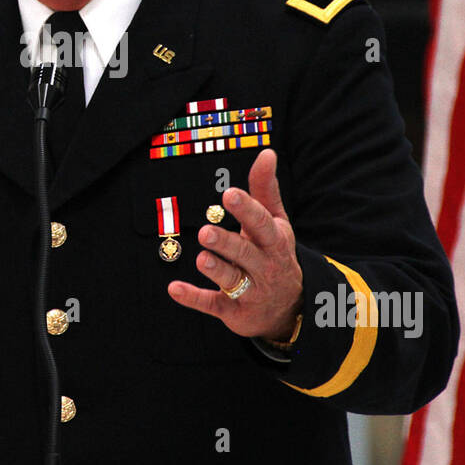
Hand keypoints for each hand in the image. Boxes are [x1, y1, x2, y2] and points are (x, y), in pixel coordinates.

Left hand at [167, 149, 303, 341]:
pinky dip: (193, 298)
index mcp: (274, 241)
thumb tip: (267, 152)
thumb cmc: (274, 253)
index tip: (229, 193)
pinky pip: (213, 304)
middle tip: (206, 231)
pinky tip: (174, 288)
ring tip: (201, 258)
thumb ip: (265, 189)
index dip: (246, 209)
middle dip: (227, 243)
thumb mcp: (276, 222)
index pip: (262, 224)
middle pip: (245, 253)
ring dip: (215, 270)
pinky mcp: (234, 312)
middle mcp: (265, 266)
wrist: (289, 308)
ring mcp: (250, 291)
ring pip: (231, 279)